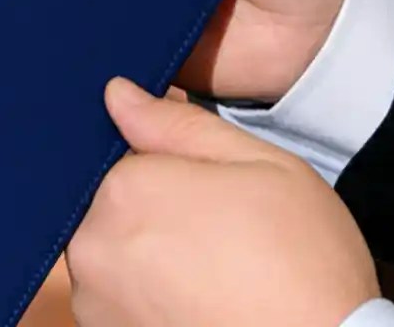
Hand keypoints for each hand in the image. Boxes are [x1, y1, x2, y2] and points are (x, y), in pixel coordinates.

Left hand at [67, 78, 378, 326]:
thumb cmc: (303, 263)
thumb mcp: (262, 165)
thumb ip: (179, 126)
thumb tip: (118, 93)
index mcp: (124, 188)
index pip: (121, 155)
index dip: (165, 166)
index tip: (203, 188)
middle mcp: (90, 246)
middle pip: (108, 206)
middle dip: (152, 210)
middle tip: (216, 231)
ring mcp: (94, 301)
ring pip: (110, 255)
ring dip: (146, 257)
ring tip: (211, 271)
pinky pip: (116, 299)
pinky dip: (147, 298)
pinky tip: (197, 301)